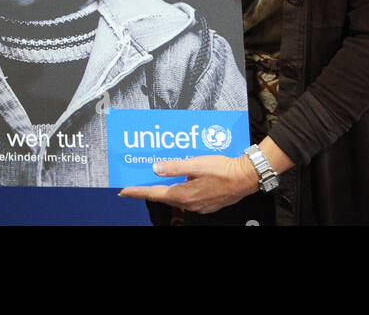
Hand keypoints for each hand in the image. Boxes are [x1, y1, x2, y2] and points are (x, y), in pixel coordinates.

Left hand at [119, 153, 258, 212]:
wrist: (245, 178)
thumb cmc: (222, 169)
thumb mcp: (196, 164)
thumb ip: (174, 167)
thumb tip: (156, 168)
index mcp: (183, 194)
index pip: (154, 193)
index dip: (138, 191)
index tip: (124, 190)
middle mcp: (189, 203)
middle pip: (163, 196)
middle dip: (150, 189)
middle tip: (137, 183)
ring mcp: (199, 205)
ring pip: (176, 196)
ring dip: (167, 188)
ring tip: (160, 176)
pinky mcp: (206, 203)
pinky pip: (188, 196)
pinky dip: (181, 188)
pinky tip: (184, 179)